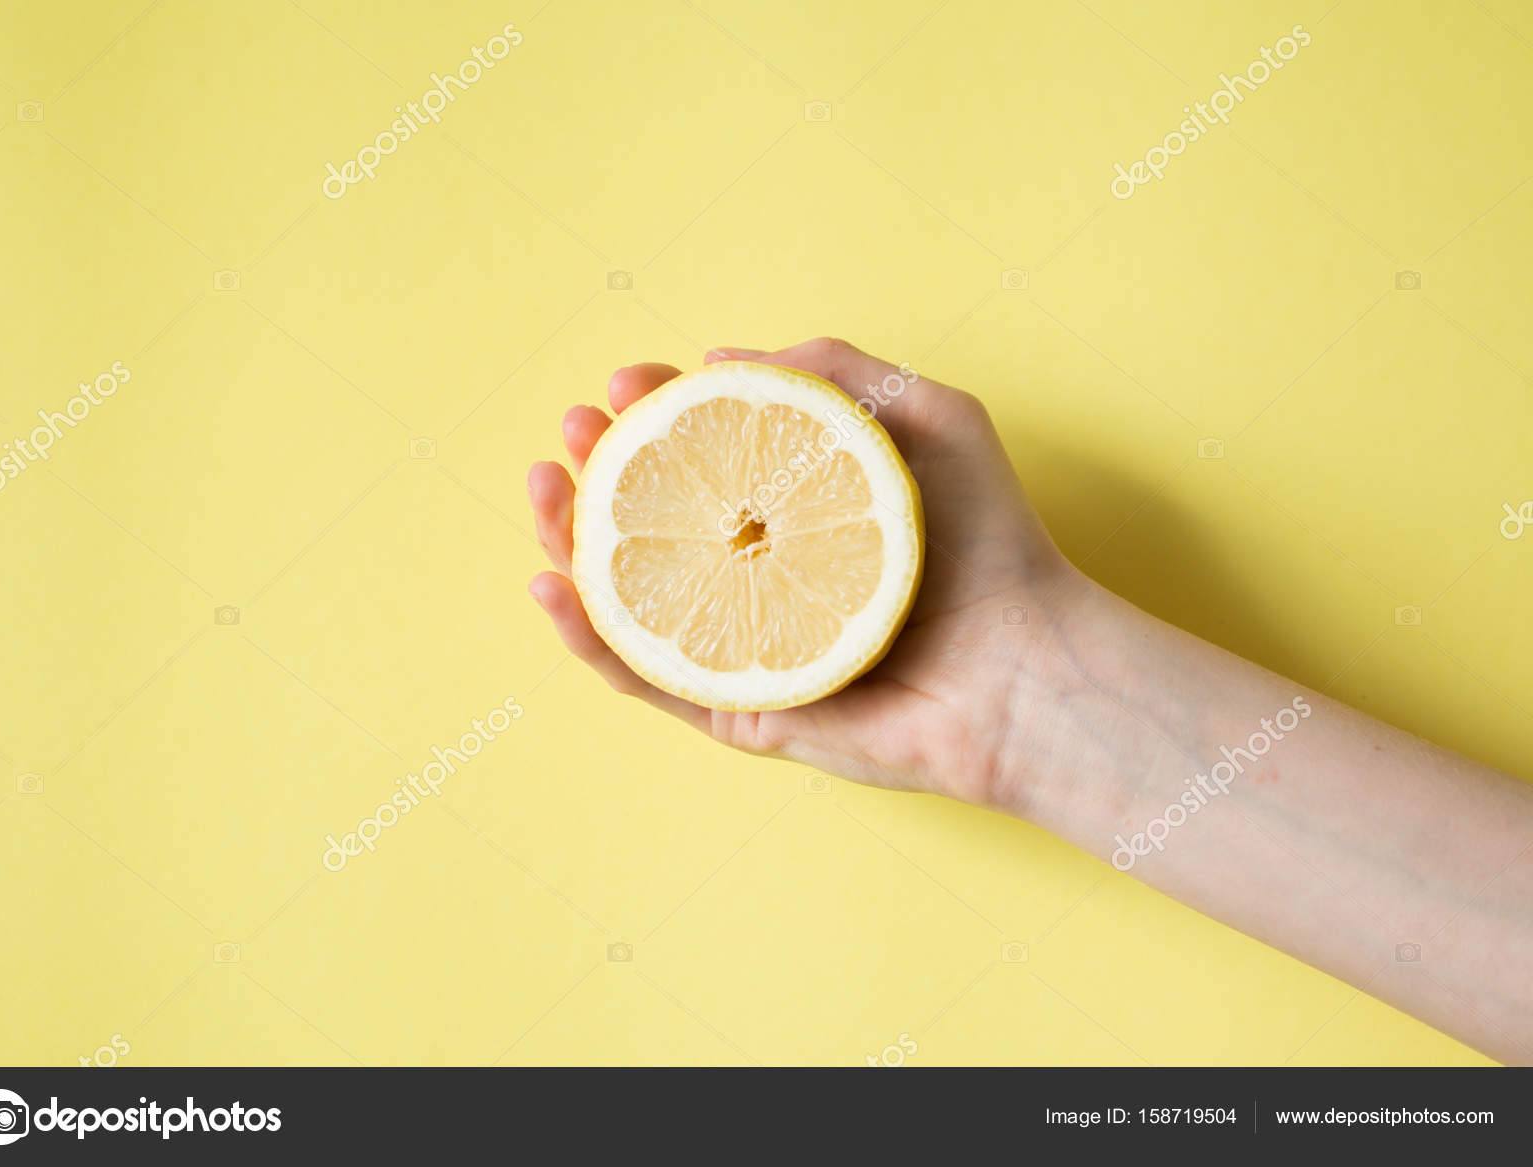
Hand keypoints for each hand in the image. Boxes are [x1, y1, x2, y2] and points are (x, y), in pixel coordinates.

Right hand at [527, 337, 1079, 809]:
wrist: (1023, 666)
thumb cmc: (991, 544)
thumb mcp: (930, 419)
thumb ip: (838, 370)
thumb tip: (721, 358)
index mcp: (794, 511)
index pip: (703, 455)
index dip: (655, 413)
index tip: (627, 377)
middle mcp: (758, 575)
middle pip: (649, 520)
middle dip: (596, 467)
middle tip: (575, 426)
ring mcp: (741, 643)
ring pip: (627, 596)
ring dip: (566, 540)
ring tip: (542, 486)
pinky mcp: (736, 711)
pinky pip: (644, 677)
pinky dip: (587, 638)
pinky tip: (552, 587)